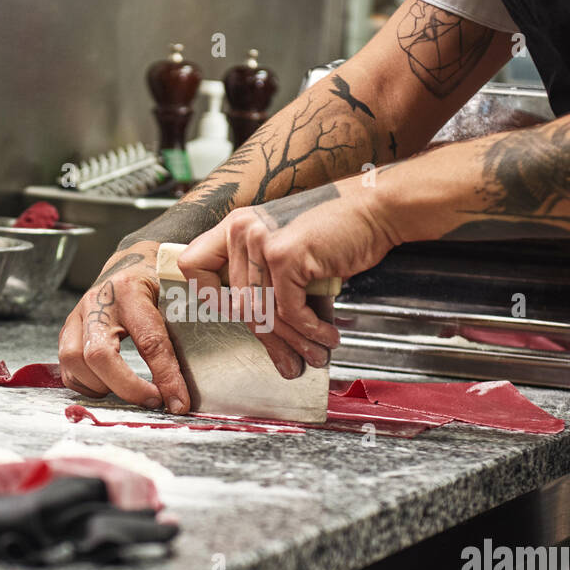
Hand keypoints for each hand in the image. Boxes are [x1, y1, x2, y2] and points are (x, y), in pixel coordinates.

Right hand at [58, 242, 190, 412]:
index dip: (165, 376)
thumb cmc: (156, 279)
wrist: (130, 262)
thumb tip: (195, 377)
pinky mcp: (68, 330)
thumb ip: (186, 326)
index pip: (148, 341)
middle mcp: (97, 303)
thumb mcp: (176, 292)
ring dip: (103, 387)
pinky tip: (109, 385)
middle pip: (99, 355)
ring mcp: (77, 316)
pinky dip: (87, 385)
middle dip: (127, 387)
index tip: (179, 402)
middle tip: (154, 401)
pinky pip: (67, 368)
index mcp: (130, 291)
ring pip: (75, 363)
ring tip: (130, 391)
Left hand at [177, 180, 399, 376]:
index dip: (206, 296)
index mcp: (236, 226)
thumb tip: (268, 332)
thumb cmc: (337, 229)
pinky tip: (326, 335)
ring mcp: (262, 241)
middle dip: (270, 339)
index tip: (229, 314)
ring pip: (266, 312)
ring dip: (294, 341)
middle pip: (240, 303)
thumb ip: (268, 280)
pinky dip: (310, 330)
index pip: (194, 265)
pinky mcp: (285, 255)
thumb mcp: (289, 247)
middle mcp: (243, 230)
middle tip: (289, 360)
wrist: (375, 209)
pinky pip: (289, 310)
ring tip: (313, 353)